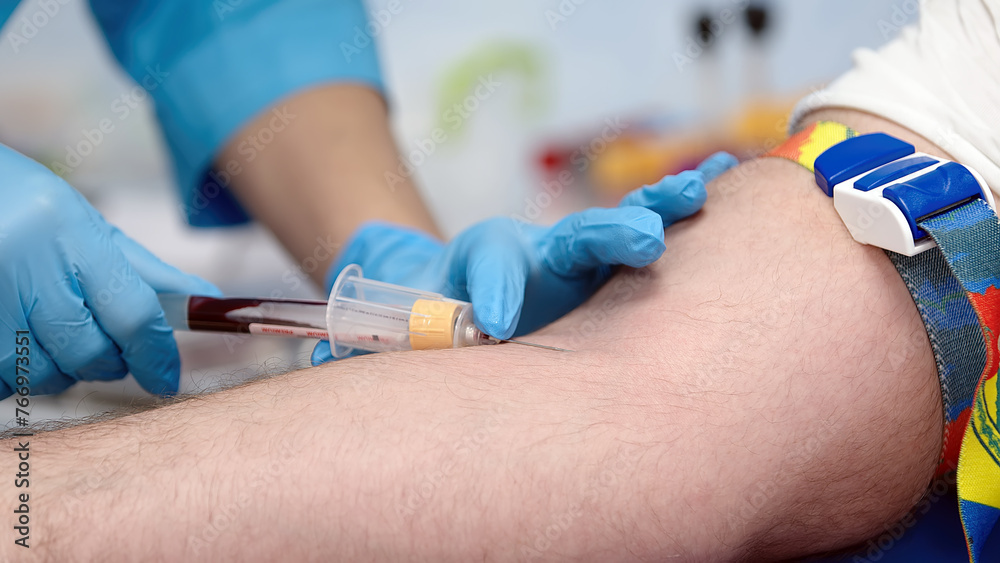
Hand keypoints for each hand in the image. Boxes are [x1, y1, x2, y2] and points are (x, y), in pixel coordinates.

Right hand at [0, 145, 219, 396]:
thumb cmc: (20, 201)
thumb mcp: (83, 223)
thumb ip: (143, 270)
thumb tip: (204, 301)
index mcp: (69, 235)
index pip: (132, 314)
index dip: (156, 355)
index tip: (166, 377)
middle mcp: (26, 268)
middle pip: (88, 352)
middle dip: (108, 361)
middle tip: (107, 347)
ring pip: (41, 375)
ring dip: (59, 370)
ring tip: (53, 334)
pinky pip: (1, 380)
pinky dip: (16, 374)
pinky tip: (17, 342)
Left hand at [312, 152, 736, 363]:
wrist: (453, 292)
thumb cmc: (430, 316)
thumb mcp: (396, 330)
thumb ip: (369, 345)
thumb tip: (326, 363)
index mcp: (481, 266)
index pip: (492, 261)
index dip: (495, 287)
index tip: (496, 322)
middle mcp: (536, 256)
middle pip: (569, 238)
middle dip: (604, 239)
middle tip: (642, 245)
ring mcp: (576, 263)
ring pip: (616, 232)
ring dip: (657, 216)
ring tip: (697, 200)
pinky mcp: (606, 277)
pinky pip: (645, 242)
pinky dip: (678, 215)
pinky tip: (716, 190)